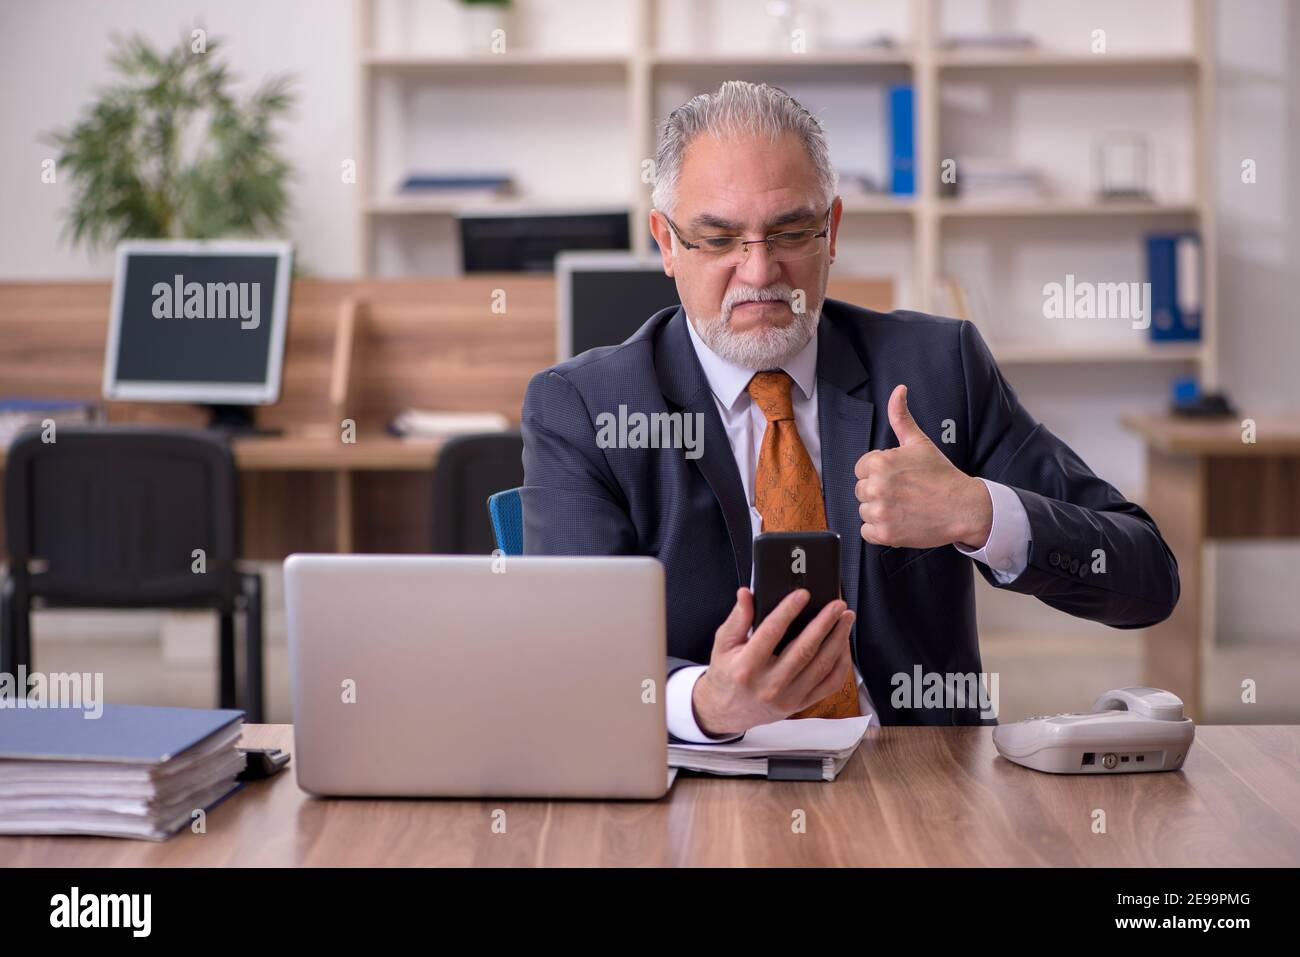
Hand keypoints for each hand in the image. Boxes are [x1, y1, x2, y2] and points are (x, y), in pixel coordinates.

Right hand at [691, 587, 855, 736]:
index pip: (771, 633)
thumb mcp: (722, 645)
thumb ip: (737, 619)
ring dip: (838, 639)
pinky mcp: (801, 704)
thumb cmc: (727, 675)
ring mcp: (788, 698)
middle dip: (824, 624)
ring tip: (845, 619)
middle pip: (804, 650)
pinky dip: (841, 663)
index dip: (788, 610)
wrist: (728, 712)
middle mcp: (769, 686)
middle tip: (837, 605)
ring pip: (821, 666)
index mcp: (746, 668)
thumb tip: (746, 594)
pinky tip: (843, 645)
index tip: (803, 594)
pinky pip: (829, 684)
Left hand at [854, 384, 992, 549]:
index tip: (899, 477)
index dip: (879, 473)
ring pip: (864, 511)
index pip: (861, 469)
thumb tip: (898, 391)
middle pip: (861, 490)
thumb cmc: (941, 475)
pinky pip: (867, 532)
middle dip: (879, 492)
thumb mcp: (919, 442)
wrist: (963, 507)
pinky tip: (900, 521)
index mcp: (880, 462)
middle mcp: (876, 487)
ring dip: (880, 512)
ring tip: (904, 507)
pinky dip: (880, 531)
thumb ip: (901, 417)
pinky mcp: (884, 534)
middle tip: (904, 493)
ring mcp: (880, 512)